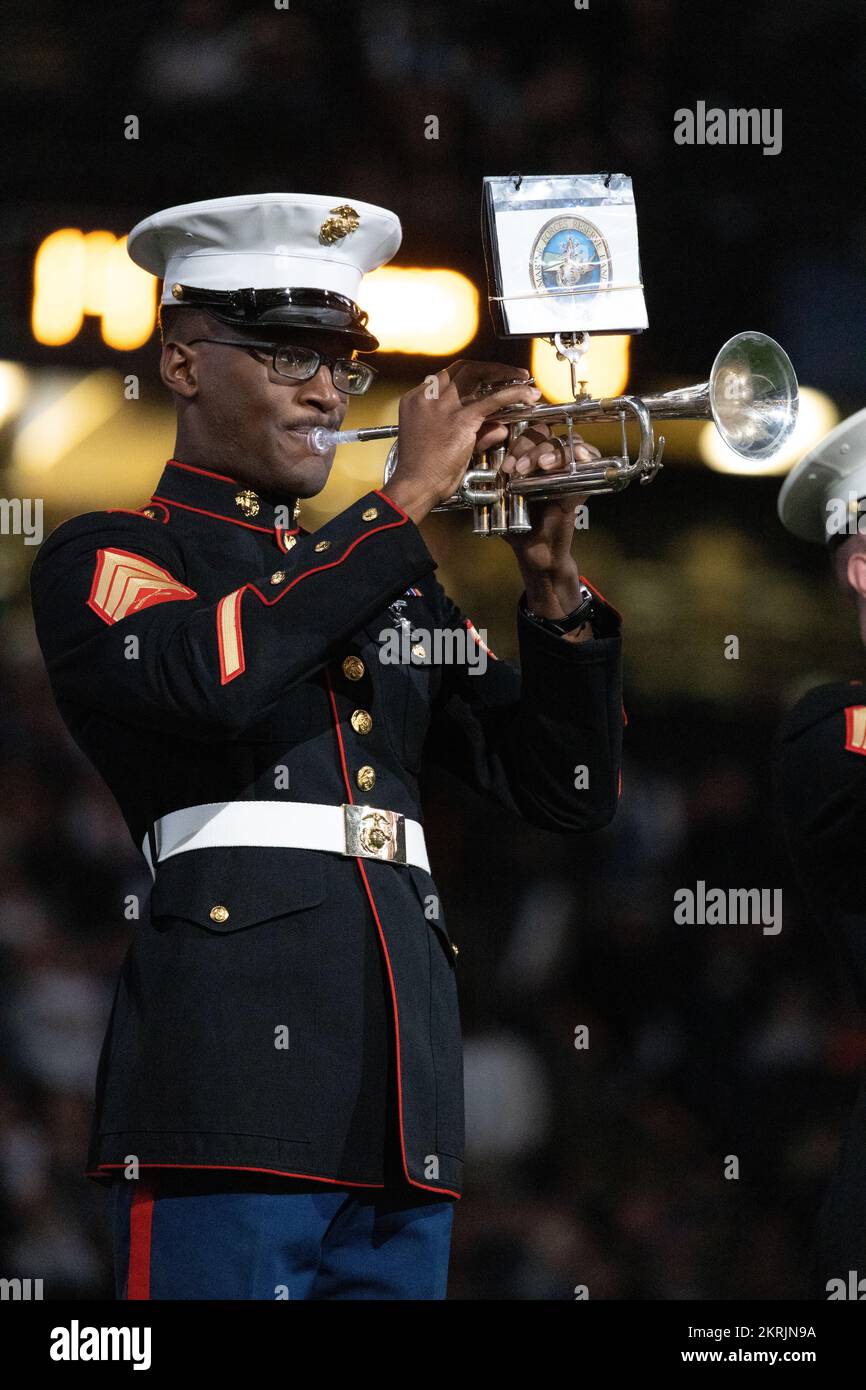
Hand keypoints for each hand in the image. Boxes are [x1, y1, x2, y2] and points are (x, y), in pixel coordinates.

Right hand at [380, 361, 540, 522]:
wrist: (415, 486)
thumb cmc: (424, 472)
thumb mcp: (445, 445)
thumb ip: (474, 433)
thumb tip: (499, 428)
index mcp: (416, 401)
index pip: (448, 377)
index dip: (472, 375)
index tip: (488, 378)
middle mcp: (427, 398)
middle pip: (462, 369)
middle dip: (490, 368)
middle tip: (510, 373)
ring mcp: (443, 407)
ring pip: (477, 376)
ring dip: (503, 373)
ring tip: (522, 378)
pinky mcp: (460, 419)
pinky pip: (492, 399)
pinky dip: (513, 393)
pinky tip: (527, 393)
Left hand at [500, 423, 597, 578]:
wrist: (532, 551)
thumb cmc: (515, 522)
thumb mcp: (498, 495)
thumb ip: (490, 475)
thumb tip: (475, 453)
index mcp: (528, 457)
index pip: (525, 432)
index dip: (516, 442)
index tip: (506, 466)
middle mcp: (548, 459)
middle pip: (546, 433)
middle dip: (531, 446)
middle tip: (519, 468)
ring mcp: (567, 470)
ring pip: (565, 443)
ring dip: (552, 451)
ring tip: (542, 466)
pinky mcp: (581, 483)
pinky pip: (589, 461)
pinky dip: (584, 454)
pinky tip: (577, 455)